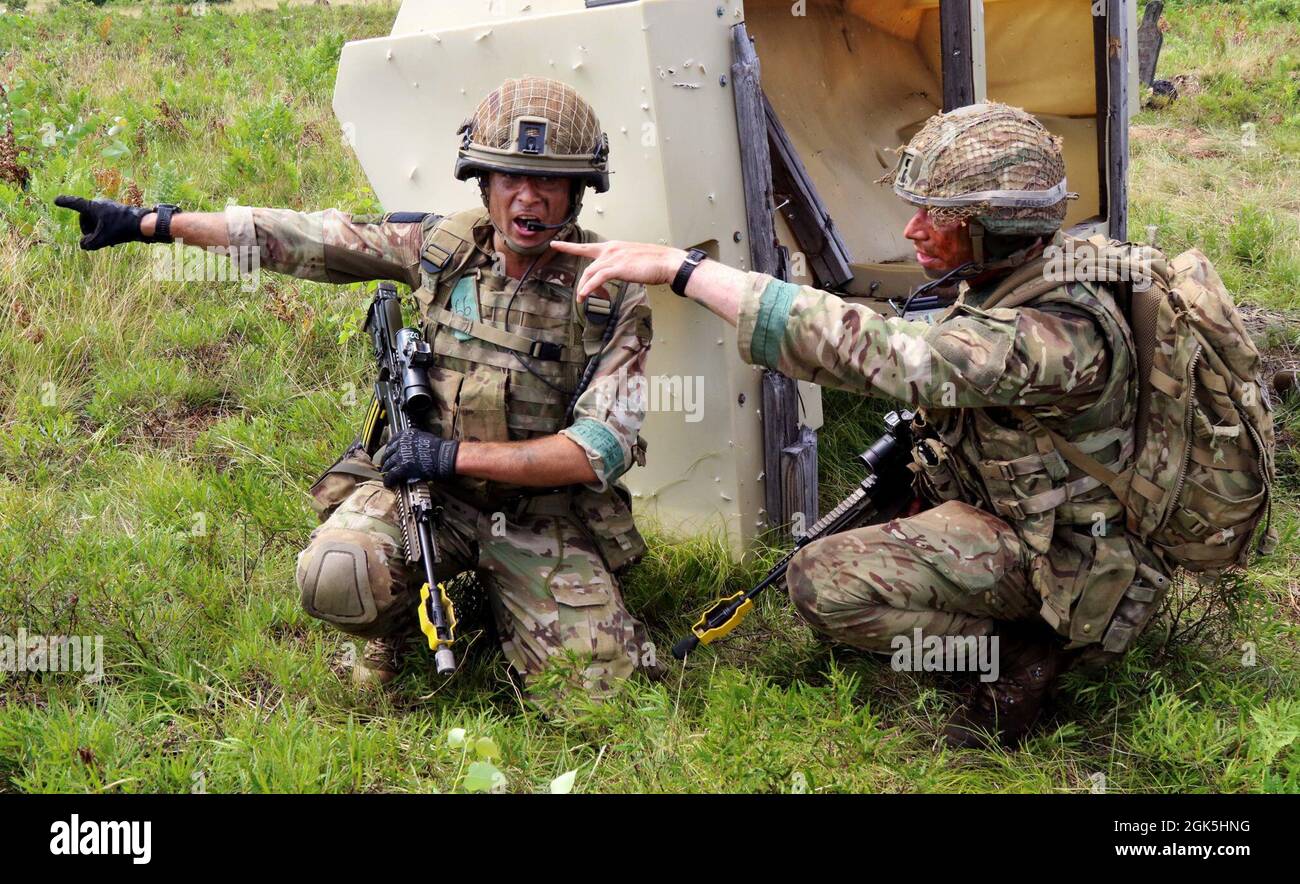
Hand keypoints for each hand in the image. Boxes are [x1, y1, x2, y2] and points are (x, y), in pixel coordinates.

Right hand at [53, 195, 152, 249]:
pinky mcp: (115, 212)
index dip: (65, 203)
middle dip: (87, 230)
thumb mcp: (103, 239)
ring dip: (97, 232)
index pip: (75, 204)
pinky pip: (103, 222)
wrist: (143, 224)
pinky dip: (104, 231)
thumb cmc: (122, 229)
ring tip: (106, 241)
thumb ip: (89, 244)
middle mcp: (99, 204)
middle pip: (85, 218)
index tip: (56, 201)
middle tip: (94, 240)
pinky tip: (112, 241)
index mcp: (93, 207)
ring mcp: (108, 208)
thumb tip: (83, 245)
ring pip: (95, 221)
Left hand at [381, 429, 459, 486]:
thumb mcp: (423, 438)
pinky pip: (391, 475)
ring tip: (386, 475)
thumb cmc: (439, 449)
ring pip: (388, 465)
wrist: (445, 457)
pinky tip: (389, 483)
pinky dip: (389, 480)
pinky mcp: (402, 468)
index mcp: (406, 435)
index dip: (389, 449)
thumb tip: (409, 450)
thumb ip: (413, 442)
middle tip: (386, 466)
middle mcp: (402, 444)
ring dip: (386, 471)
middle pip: (388, 453)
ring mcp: (401, 455)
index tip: (389, 453)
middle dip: (386, 461)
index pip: (392, 441)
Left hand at [549, 239, 685, 301]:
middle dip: (581, 282)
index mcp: (614, 247)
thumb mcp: (633, 260)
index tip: (555, 244)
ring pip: (590, 273)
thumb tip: (620, 272)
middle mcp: (611, 249)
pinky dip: (589, 288)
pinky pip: (597, 279)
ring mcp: (613, 257)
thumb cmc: (655, 263)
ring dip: (585, 289)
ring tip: (583, 300)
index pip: (587, 247)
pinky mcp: (617, 267)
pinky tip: (584, 296)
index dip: (569, 247)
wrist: (666, 262)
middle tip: (579, 295)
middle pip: (587, 266)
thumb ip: (622, 264)